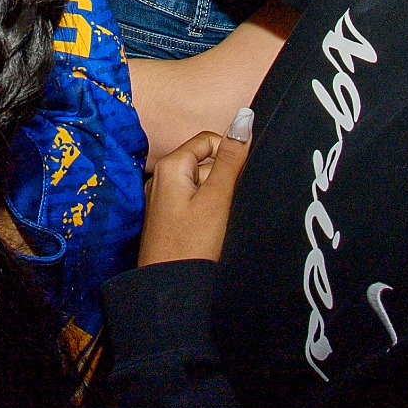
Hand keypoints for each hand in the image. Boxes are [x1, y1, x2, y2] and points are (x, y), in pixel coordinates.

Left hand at [138, 109, 252, 266]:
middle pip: (206, 162)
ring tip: (222, 221)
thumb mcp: (217, 198)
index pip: (209, 140)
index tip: (241, 179)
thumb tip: (245, 118)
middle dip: (226, 178)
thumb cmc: (191, 245)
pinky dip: (210, 211)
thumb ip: (232, 159)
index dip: (230, 154)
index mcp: (170, 166)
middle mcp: (162, 179)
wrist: (170, 289)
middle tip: (231, 204)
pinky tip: (215, 231)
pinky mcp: (170, 220)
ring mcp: (164, 201)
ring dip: (219, 197)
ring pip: (203, 185)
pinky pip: (196, 203)